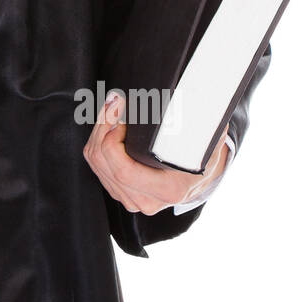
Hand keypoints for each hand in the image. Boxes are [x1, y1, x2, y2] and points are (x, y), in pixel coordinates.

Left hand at [83, 89, 229, 214]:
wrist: (199, 177)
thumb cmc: (202, 157)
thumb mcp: (205, 143)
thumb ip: (196, 127)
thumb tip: (192, 101)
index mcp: (167, 190)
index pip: (123, 171)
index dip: (113, 142)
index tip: (121, 118)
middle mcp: (146, 200)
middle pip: (104, 164)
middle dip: (103, 127)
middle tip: (114, 103)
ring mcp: (131, 199)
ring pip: (96, 163)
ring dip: (98, 131)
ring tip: (111, 107)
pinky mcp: (120, 192)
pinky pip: (96, 165)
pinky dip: (97, 141)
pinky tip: (106, 124)